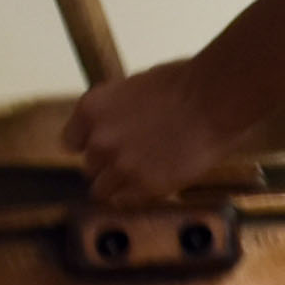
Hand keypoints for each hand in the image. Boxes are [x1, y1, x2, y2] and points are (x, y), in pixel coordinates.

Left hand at [61, 61, 236, 203]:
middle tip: (133, 158)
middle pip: (90, 166)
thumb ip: (117, 112)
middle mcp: (99, 140)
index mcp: (92, 109)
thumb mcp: (134, 87)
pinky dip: (137, 195)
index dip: (89, 145)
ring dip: (119, 183)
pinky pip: (127, 201)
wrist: (213, 99)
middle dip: (108, 163)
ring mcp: (121, 167)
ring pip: (103, 189)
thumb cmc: (182, 83)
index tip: (104, 146)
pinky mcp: (144, 187)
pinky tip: (153, 183)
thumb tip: (116, 125)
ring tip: (142, 175)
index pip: (71, 142)